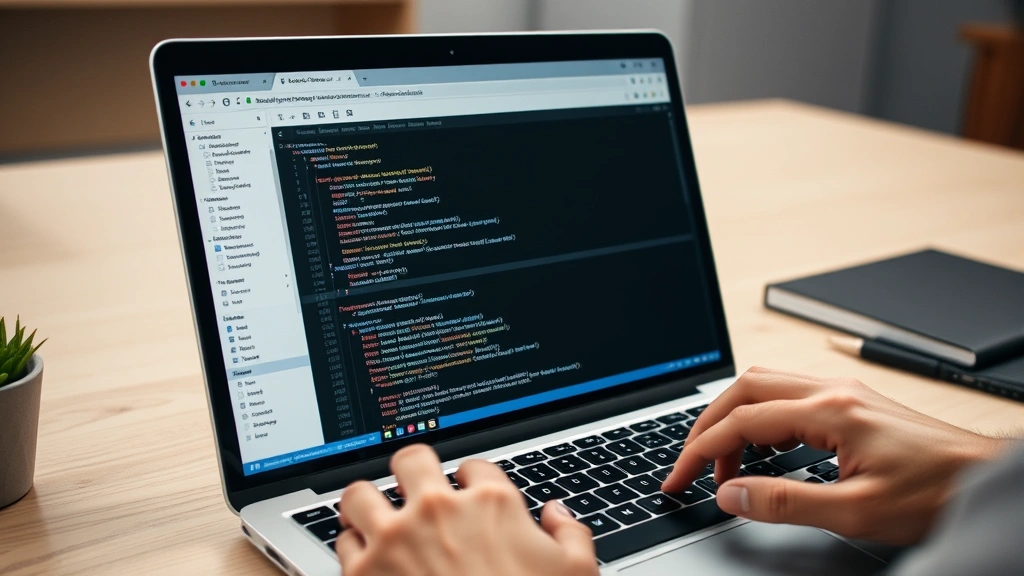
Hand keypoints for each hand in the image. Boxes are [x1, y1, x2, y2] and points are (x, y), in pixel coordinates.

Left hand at [336, 444, 598, 575]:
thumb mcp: (578, 574)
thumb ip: (570, 535)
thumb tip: (556, 514)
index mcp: (491, 504)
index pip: (474, 466)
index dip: (471, 479)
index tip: (467, 492)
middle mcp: (438, 511)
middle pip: (410, 459)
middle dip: (411, 471)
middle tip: (412, 488)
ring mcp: (395, 540)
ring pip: (360, 494)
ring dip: (366, 504)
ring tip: (371, 514)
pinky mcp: (363, 574)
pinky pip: (342, 543)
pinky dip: (351, 547)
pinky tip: (363, 557)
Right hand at [662, 366, 1006, 544]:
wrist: (985, 477)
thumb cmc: (935, 492)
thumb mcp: (856, 512)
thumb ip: (786, 503)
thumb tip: (731, 494)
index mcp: (829, 413)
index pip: (743, 421)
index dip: (701, 451)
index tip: (678, 478)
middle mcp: (832, 391)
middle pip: (745, 389)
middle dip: (709, 426)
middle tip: (691, 464)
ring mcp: (843, 392)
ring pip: (765, 386)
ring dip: (735, 419)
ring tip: (725, 463)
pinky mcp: (852, 401)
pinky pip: (788, 396)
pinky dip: (761, 418)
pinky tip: (764, 448)